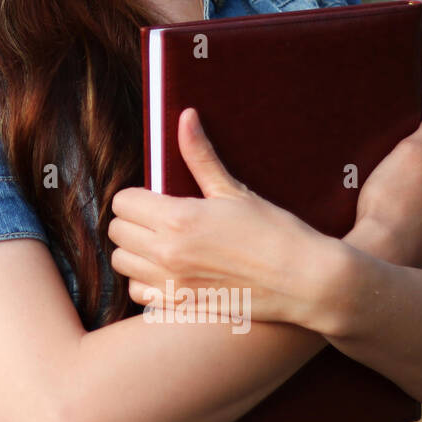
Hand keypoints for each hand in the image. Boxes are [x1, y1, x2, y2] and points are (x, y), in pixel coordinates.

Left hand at [109, 107, 340, 329]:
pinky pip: (137, 292)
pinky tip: (167, 271)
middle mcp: (167, 253)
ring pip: (121, 261)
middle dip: (133, 221)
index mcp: (177, 218)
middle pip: (116, 230)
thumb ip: (200, 156)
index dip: (137, 197)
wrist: (305, 282)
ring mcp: (171, 282)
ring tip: (161, 243)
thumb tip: (185, 116)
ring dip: (134, 250)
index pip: (122, 201)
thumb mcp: (233, 191)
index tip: (155, 199)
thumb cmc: (274, 233)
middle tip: (158, 219)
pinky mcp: (178, 306)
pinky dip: (144, 281)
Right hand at [349, 111, 421, 271]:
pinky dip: (416, 241)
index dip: (410, 166)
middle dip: (418, 192)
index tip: (392, 175)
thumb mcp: (409, 152)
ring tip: (390, 219)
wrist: (382, 252)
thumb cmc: (391, 200)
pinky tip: (397, 239)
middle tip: (388, 196)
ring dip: (418, 216)